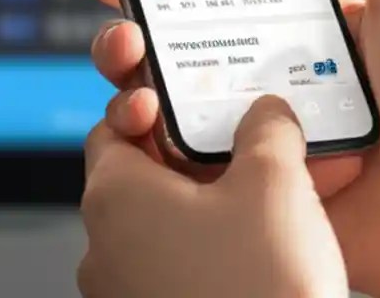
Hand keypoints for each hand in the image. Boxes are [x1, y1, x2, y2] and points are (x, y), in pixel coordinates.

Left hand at [77, 95, 347, 297]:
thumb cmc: (261, 290)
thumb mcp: (278, 182)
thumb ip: (267, 128)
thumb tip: (265, 113)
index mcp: (113, 195)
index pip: (112, 125)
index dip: (154, 103)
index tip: (193, 101)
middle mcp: (102, 247)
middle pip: (138, 176)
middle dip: (191, 157)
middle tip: (241, 146)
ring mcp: (123, 295)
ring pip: (161, 229)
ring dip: (205, 207)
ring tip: (264, 200)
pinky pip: (174, 272)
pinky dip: (209, 253)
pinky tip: (260, 253)